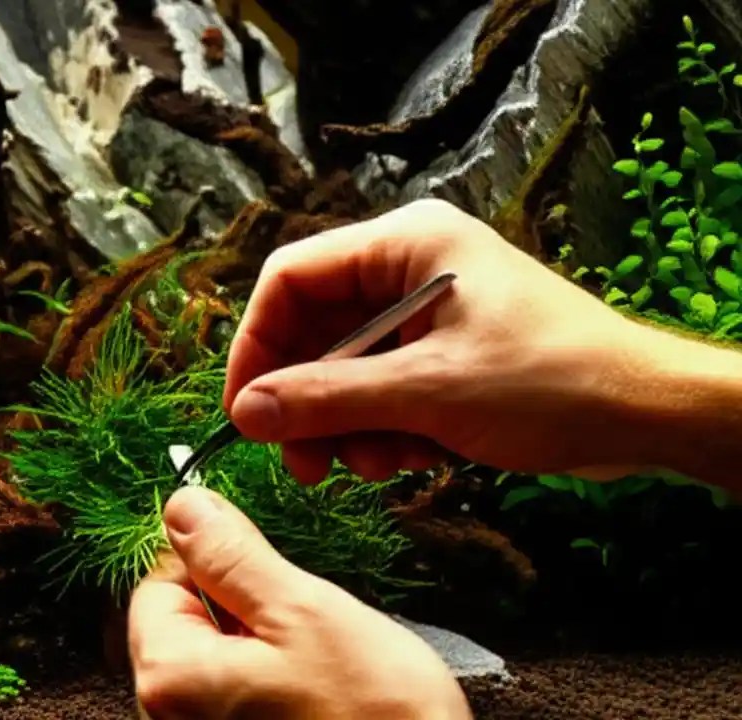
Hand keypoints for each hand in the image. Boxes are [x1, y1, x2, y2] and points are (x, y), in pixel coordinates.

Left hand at [128, 486, 471, 719]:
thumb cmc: (375, 716)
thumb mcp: (302, 611)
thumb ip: (232, 556)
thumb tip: (183, 508)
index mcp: (170, 679)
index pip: (155, 585)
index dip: (210, 558)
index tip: (259, 556)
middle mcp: (172, 719)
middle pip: (182, 627)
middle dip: (237, 607)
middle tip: (299, 615)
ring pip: (215, 662)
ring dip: (258, 646)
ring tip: (316, 659)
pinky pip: (237, 700)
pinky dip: (270, 683)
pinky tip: (316, 691)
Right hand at [223, 198, 678, 483]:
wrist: (646, 414)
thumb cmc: (549, 382)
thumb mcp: (426, 392)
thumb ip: (327, 398)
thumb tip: (244, 412)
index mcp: (404, 244)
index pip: (290, 278)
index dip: (257, 344)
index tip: (244, 411)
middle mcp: (408, 268)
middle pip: (314, 330)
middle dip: (306, 401)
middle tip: (304, 464)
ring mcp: (427, 312)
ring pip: (343, 368)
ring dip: (347, 424)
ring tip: (376, 466)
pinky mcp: (443, 352)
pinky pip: (380, 388)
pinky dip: (382, 428)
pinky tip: (413, 458)